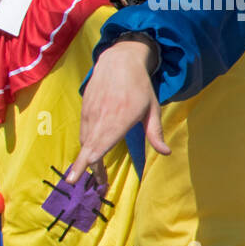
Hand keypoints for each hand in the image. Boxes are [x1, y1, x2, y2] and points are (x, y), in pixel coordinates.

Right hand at [67, 41, 167, 186]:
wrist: (118, 62)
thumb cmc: (140, 87)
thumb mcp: (152, 109)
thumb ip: (155, 133)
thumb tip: (166, 153)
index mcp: (119, 119)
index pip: (100, 144)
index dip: (89, 160)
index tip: (79, 175)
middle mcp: (101, 118)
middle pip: (88, 147)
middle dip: (86, 167)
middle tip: (92, 183)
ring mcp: (90, 113)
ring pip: (84, 141)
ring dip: (87, 158)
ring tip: (97, 174)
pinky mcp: (84, 109)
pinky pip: (83, 131)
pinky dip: (85, 144)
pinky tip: (92, 152)